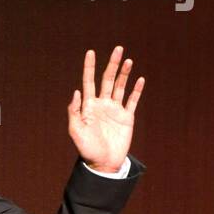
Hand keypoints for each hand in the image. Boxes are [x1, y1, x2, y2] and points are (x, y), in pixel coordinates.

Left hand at [68, 46, 144, 172]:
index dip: (89, 67)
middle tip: (118, 48)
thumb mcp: (76, 132)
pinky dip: (136, 90)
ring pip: (121, 87)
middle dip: (112, 64)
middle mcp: (102, 105)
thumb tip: (77, 91)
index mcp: (89, 106)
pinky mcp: (126, 118)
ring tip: (128, 60)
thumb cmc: (87, 150)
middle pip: (108, 79)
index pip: (89, 82)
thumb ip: (74, 112)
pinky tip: (139, 79)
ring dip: (125, 73)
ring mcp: (115, 110)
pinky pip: (132, 101)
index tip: (90, 52)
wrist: (103, 164)